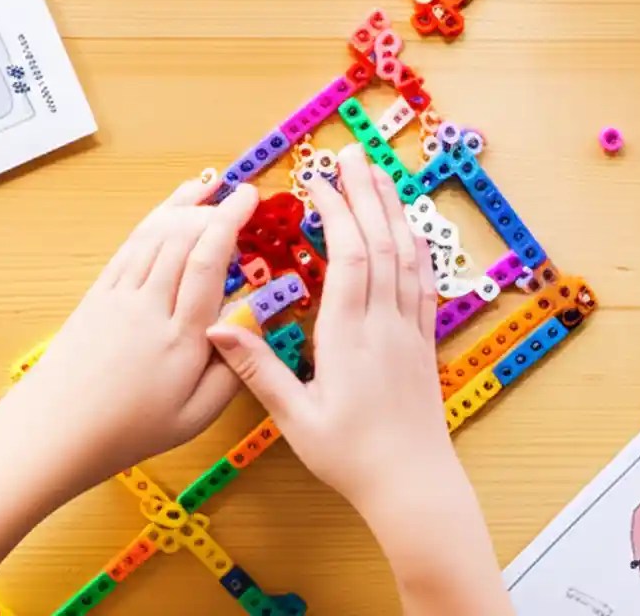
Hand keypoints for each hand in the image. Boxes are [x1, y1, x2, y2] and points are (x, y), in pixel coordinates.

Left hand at [5, 176, 259, 499]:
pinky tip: (168, 211)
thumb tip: (251, 326)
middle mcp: (149, 307)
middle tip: (240, 196)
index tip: (249, 198)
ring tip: (208, 186)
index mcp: (181, 337)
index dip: (230, 221)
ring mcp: (119, 296)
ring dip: (183, 206)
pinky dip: (152, 221)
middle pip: (182, 238)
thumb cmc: (129, 429)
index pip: (208, 262)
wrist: (56, 430)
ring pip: (154, 235)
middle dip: (214, 208)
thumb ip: (231, 370)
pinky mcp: (98, 295)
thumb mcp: (195, 416)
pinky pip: (129, 246)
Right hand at [207, 147, 510, 614]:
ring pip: (406, 256)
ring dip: (392, 210)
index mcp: (350, 338)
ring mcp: (410, 331)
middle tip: (350, 154)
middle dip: (365, 194)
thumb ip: (257, 370)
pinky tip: (410, 228)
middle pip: (381, 243)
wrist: (413, 486)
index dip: (337, 212)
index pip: (350, 258)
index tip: (318, 180)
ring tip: (378, 174)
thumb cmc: (351, 458)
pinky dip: (416, 246)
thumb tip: (216, 328)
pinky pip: (423, 282)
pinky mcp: (423, 343)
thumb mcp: (295, 418)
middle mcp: (386, 324)